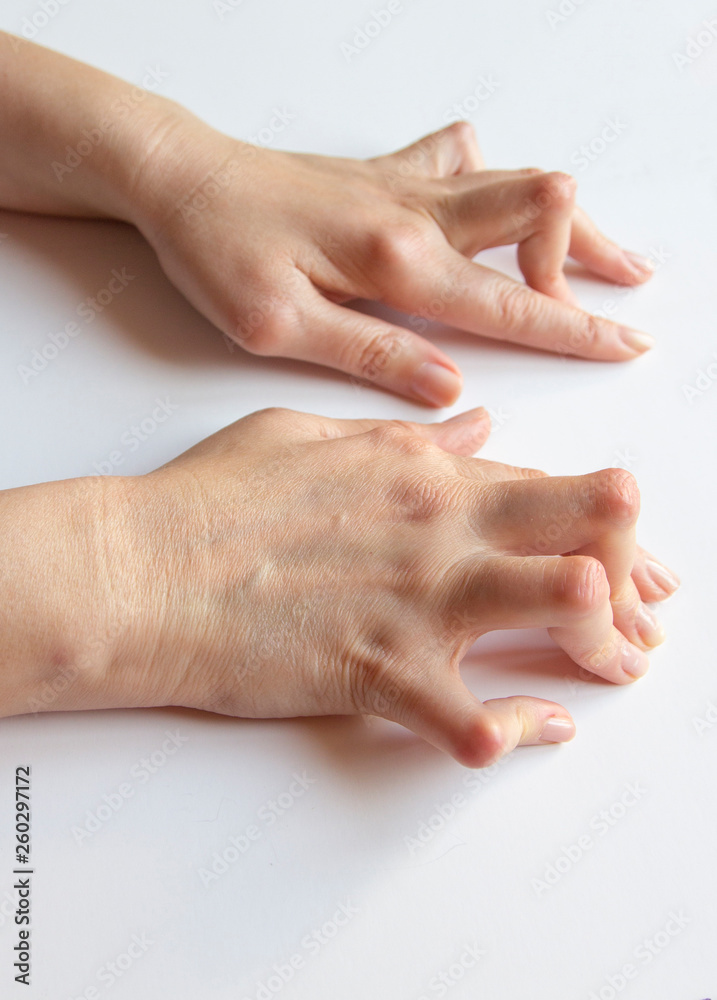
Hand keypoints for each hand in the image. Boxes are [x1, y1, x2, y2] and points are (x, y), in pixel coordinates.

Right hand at [91, 407, 676, 767]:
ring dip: (604, 639)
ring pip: (561, 604)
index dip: (604, 520)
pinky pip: (476, 719)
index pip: (548, 485)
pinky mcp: (380, 674)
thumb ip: (405, 433)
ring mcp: (417, 601)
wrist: (140, 569)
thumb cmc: (211, 500)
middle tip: (650, 608)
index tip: (628, 545)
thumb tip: (475, 427)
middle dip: (635, 570)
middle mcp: (439, 527)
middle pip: (584, 529)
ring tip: (622, 663)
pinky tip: (540, 733)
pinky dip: (516, 732)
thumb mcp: (311, 436)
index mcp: (423, 469)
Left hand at [133, 117, 655, 405]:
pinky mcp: (385, 171)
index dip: (575, 329)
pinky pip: (464, 158)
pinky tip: (498, 206)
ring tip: (602, 256)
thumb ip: (373, 356)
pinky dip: (498, 181)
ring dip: (565, 222)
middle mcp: (414, 213)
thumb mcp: (280, 328)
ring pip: (518, 181)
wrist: (180, 178)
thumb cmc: (217, 252)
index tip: (625, 345)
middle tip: (625, 296)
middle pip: (542, 214)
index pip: (510, 302)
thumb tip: (451, 393)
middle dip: (592, 258)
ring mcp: (404, 183)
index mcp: (396, 263)